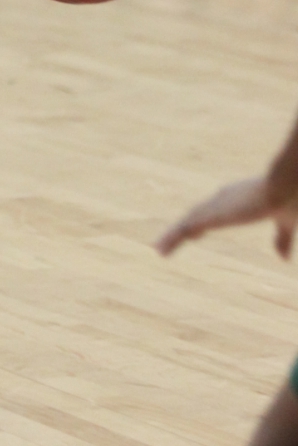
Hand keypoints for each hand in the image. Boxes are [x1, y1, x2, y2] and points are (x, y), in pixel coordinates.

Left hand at [156, 176, 297, 258]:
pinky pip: (184, 228)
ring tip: (159, 249)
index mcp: (237, 198)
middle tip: (170, 240)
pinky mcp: (211, 216)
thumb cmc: (290, 199)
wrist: (288, 187)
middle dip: (184, 228)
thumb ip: (281, 239)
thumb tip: (283, 258)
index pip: (214, 210)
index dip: (202, 221)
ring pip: (186, 222)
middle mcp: (221, 199)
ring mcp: (214, 206)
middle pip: (196, 215)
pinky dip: (172, 239)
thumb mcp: (285, 222)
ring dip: (172, 237)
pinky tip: (161, 250)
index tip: (194, 233)